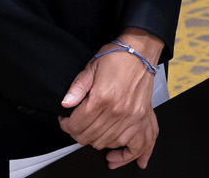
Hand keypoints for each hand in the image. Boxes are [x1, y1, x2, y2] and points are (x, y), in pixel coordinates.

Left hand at [61, 28, 162, 167]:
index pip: (77, 125)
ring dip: (96, 142)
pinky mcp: (142, 118)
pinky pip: (137, 145)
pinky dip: (127, 155)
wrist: (140, 50)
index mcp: (102, 98)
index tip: (66, 121)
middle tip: (77, 127)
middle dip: (78, 134)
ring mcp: (132, 117)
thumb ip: (77, 87)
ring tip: (92, 134)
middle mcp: (118, 111)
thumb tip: (65, 103)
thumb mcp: (91, 67)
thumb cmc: (117, 57)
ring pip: (107, 143)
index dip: (66, 125)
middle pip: (89, 138)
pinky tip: (117, 157)